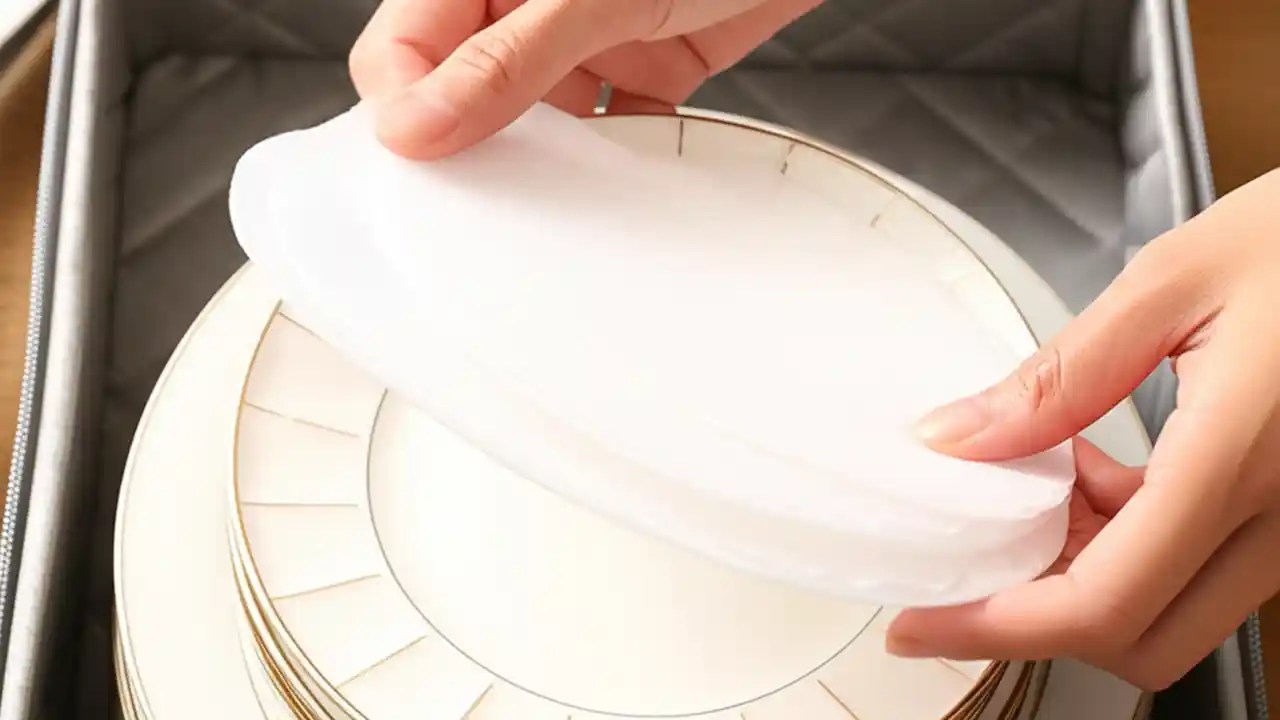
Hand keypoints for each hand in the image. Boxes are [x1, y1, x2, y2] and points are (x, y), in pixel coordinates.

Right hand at [348, 0, 819, 158]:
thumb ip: (506, 60)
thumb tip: (416, 125)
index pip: (404, 48)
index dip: (407, 109)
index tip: (428, 167)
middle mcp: (526, 0)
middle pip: (465, 87)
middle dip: (476, 141)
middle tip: (488, 195)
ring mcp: (587, 31)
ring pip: (539, 116)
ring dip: (553, 156)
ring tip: (561, 189)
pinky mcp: (647, 60)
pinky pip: (613, 123)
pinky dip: (620, 151)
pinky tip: (627, 169)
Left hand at [886, 168, 1279, 690]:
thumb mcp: (1171, 282)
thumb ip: (1059, 376)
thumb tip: (955, 439)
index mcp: (1239, 461)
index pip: (1102, 602)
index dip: (994, 627)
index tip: (920, 623)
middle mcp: (1277, 517)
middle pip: (1138, 638)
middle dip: (1034, 614)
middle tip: (967, 556)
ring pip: (1166, 610)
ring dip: (1077, 571)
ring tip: (1031, 484)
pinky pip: (1194, 565)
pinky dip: (1121, 542)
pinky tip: (1090, 471)